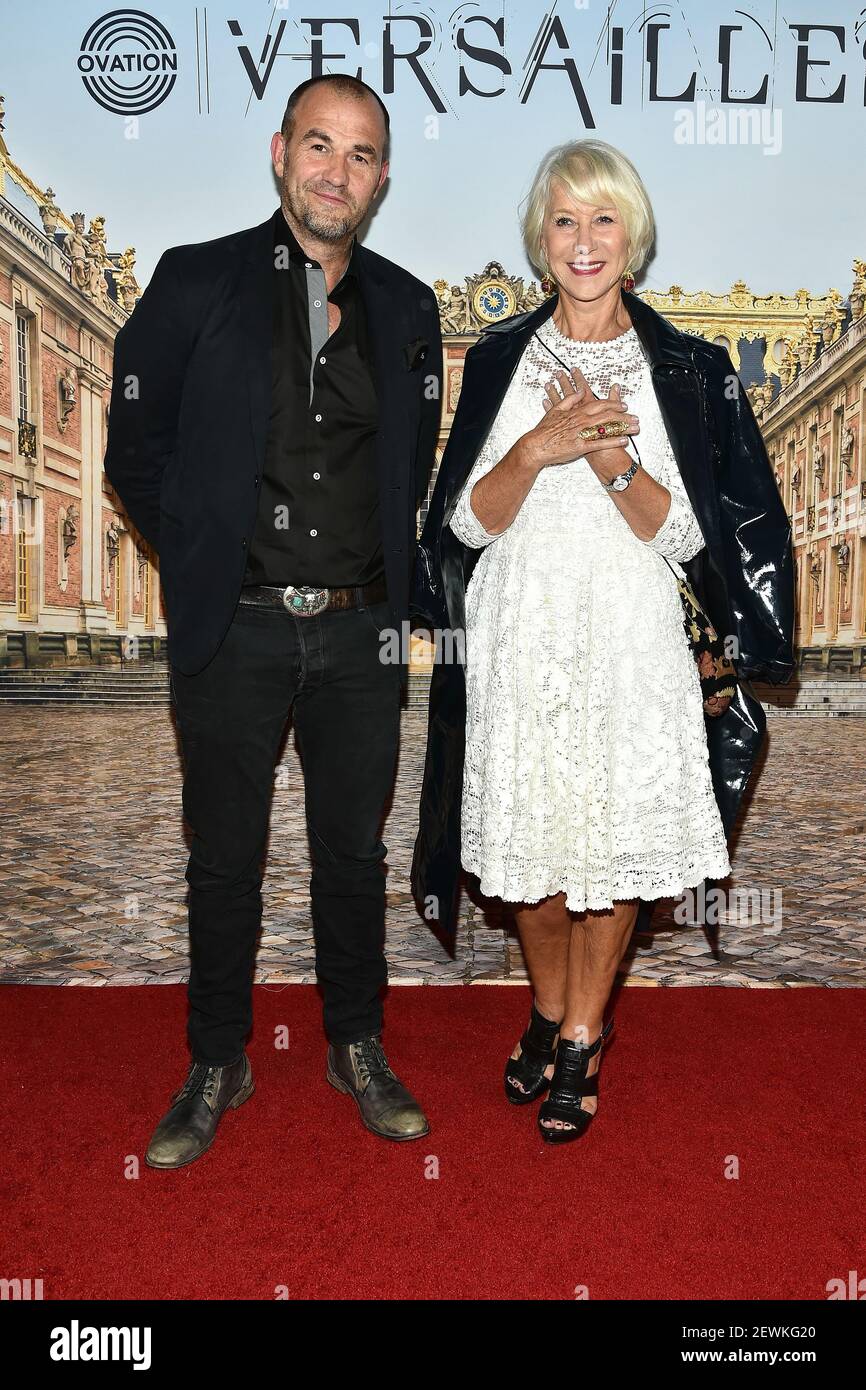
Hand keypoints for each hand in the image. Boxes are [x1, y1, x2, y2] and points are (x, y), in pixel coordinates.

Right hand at [522, 366, 639, 471]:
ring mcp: (581, 433)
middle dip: (624, 415)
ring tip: (635, 428)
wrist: (535, 446)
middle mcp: (581, 421)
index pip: (600, 404)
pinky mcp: (580, 447)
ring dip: (623, 427)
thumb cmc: (544, 430)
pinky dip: (613, 441)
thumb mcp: (556, 410)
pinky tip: (624, 440)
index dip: (614, 403)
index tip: (624, 405)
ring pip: (607, 427)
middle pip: (608, 415)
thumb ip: (570, 399)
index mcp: (576, 411)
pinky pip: (601, 443)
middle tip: (635, 417)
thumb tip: (581, 391)